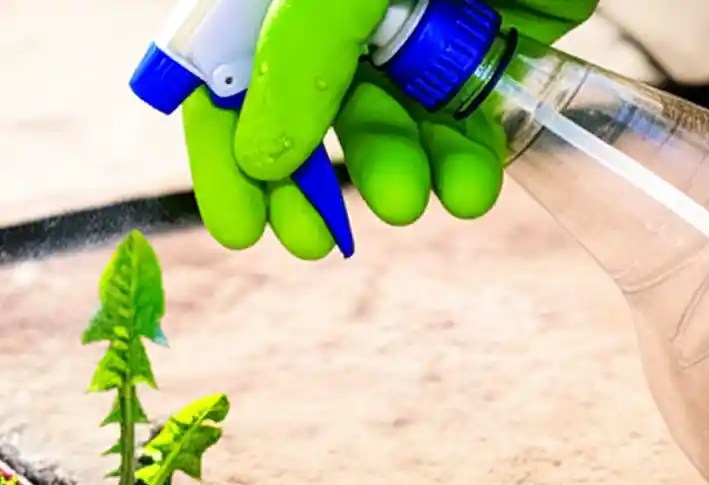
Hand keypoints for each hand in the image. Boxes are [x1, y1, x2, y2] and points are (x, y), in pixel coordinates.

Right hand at [182, 0, 598, 258]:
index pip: (225, 75)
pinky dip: (466, 161)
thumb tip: (260, 156)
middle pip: (304, 113)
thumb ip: (298, 56)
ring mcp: (413, 28)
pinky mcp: (484, 45)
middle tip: (314, 239)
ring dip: (397, 175)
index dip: (224, 153)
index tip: (241, 228)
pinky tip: (468, 189)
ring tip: (407, 204)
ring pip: (390, 125)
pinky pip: (464, 118)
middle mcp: (339, 15)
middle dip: (312, 183)